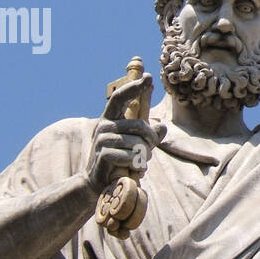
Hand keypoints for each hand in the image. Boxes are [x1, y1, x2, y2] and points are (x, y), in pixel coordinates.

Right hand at [85, 74, 165, 191]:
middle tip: (151, 148)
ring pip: (137, 143)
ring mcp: (102, 140)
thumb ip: (150, 134)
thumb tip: (162, 125)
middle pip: (139, 125)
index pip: (120, 97)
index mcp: (111, 118)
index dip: (134, 86)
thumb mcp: (138, 144)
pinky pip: (129, 156)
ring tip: (139, 161)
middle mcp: (104, 125)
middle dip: (151, 139)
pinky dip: (136, 164)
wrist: (98, 181)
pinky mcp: (103, 155)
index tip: (148, 77)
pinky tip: (132, 169)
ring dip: (144, 155)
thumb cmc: (121, 159)